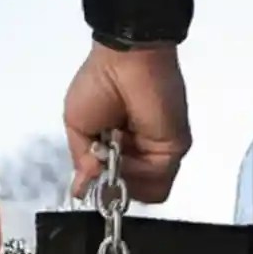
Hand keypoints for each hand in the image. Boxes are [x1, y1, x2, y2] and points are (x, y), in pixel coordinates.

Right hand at [63, 42, 191, 202]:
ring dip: (124, 179)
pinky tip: (124, 149)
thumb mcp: (77, 127)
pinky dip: (136, 172)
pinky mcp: (175, 149)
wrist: (124, 60)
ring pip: (146, 192)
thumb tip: (80, 191)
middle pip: (132, 193)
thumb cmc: (99, 85)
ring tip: (112, 150)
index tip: (90, 173)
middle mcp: (144, 154)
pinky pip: (158, 181)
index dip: (102, 186)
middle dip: (112, 184)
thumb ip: (82, 163)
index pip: (116, 185)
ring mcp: (161, 153)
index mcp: (122, 148)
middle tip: (101, 158)